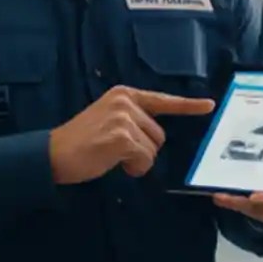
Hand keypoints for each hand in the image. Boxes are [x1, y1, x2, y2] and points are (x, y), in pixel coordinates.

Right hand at [48, 85, 214, 184]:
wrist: (53, 153)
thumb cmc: (81, 141)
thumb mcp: (109, 120)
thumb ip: (133, 120)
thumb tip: (156, 137)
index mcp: (124, 94)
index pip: (162, 100)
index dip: (187, 105)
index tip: (209, 105)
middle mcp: (126, 101)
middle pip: (159, 134)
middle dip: (144, 149)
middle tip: (117, 152)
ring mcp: (124, 118)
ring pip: (153, 148)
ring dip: (138, 160)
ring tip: (112, 157)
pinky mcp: (122, 137)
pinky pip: (144, 159)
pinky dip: (133, 167)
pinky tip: (113, 163)